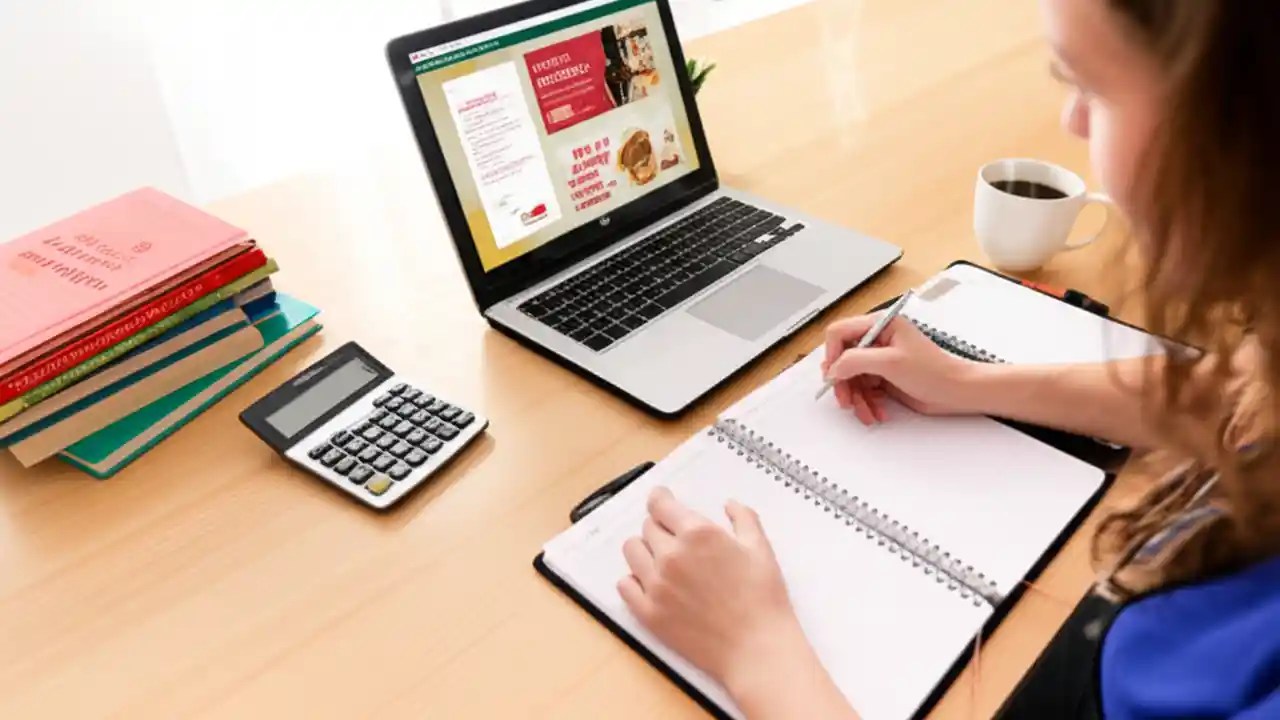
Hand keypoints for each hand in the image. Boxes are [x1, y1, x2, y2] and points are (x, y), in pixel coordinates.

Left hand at [618, 488, 805, 691]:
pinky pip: (625, 586)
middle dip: (660, 527)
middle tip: (673, 536)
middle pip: (648, 528)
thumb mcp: (760, 549)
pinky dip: (633, 579)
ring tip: (659, 558)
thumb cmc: (762, 598)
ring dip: (644, 549)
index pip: (661, 505)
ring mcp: (656, 586)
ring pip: (632, 552)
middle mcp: (671, 556)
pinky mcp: (649, 613)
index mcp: (697, 534)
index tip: (660, 498)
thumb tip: (729, 504)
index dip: (659, 498)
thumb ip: (743, 518)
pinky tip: (649, 582)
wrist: (756, 648)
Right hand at [822, 314, 979, 423]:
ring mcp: (880, 360)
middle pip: (842, 359)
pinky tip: (877, 412)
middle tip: (845, 399)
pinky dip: (866, 403)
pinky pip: (863, 390)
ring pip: (851, 378)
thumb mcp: (891, 362)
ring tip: (866, 412)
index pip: (840, 333)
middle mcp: (877, 340)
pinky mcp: (884, 377)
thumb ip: (857, 360)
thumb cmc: (935, 371)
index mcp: (879, 325)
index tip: (833, 374)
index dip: (832, 354)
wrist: (956, 392)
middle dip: (843, 382)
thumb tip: (833, 367)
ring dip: (856, 398)